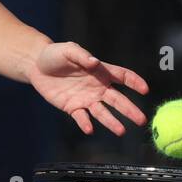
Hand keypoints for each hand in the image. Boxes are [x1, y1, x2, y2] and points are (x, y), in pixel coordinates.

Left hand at [26, 41, 148, 134]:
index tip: (145, 90)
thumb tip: (94, 62)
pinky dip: (85, 123)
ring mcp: (86, 99)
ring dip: (112, 122)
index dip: (134, 82)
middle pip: (117, 100)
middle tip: (142, 120)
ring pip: (103, 113)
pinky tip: (89, 129)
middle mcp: (97, 87)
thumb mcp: (68, 50)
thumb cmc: (56, 54)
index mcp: (101, 72)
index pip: (122, 76)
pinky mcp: (73, 107)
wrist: (37, 66)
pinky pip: (81, 117)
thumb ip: (81, 56)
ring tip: (121, 131)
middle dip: (130, 110)